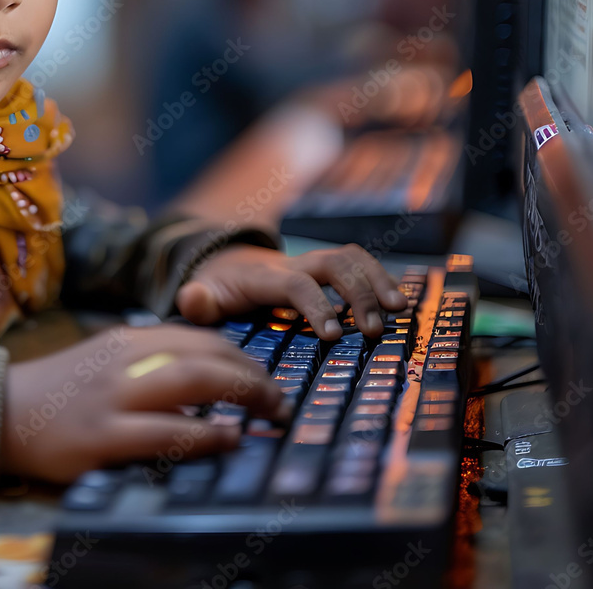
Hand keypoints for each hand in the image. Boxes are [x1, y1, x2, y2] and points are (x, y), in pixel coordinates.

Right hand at [0, 323, 283, 483]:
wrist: (3, 408)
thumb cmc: (64, 387)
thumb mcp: (108, 358)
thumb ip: (151, 360)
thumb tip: (208, 374)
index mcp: (130, 339)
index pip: (200, 337)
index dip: (242, 355)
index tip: (266, 375)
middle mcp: (126, 360)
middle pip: (205, 354)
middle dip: (252, 374)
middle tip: (278, 398)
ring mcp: (114, 396)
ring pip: (190, 382)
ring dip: (240, 395)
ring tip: (269, 411)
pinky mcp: (101, 435)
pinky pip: (163, 431)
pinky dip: (202, 434)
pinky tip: (228, 439)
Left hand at [175, 243, 407, 339]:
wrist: (222, 261)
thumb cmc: (215, 288)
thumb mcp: (200, 296)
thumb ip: (196, 302)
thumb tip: (192, 298)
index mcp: (263, 276)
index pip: (296, 284)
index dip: (316, 306)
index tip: (334, 335)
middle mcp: (292, 264)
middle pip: (333, 262)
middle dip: (358, 291)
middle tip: (376, 328)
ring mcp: (310, 263)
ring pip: (350, 257)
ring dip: (377, 279)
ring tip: (399, 309)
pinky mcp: (324, 270)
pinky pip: (357, 263)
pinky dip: (380, 277)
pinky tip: (399, 302)